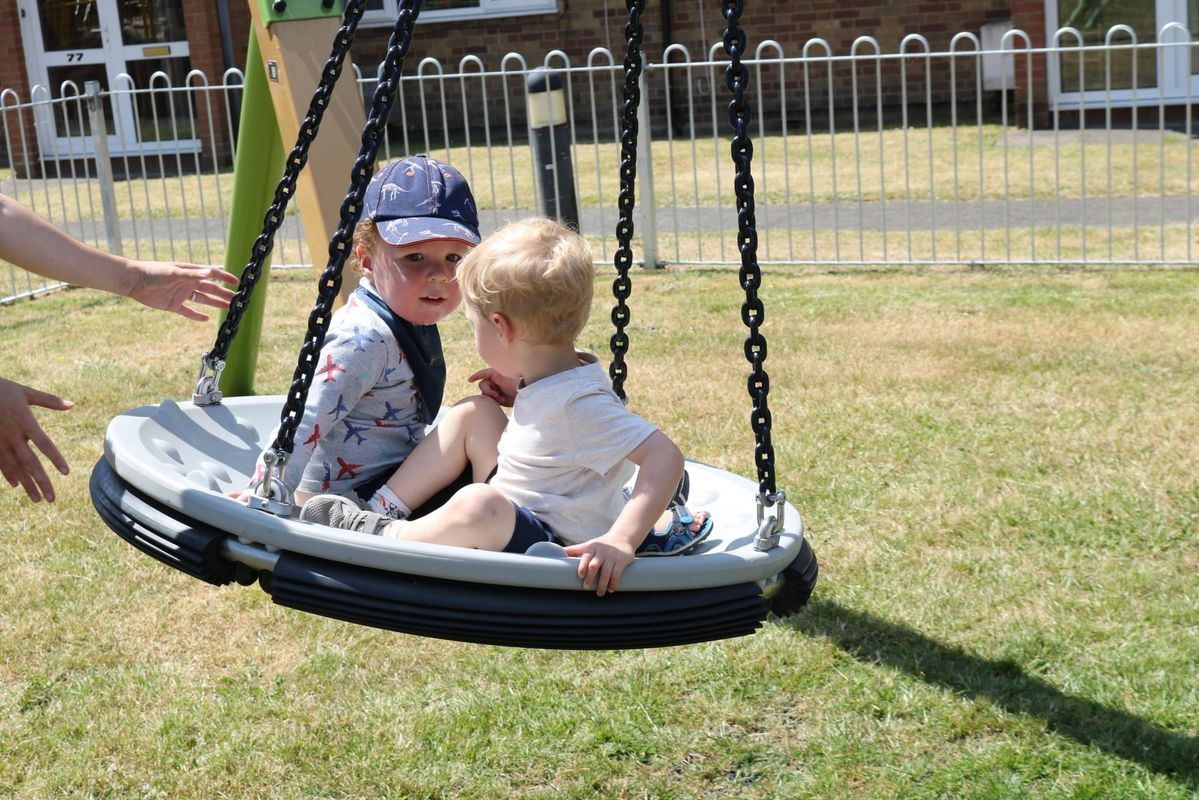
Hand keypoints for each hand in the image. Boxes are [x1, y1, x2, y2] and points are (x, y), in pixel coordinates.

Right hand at [0, 377, 73, 501]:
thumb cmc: (1, 389)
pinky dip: (9, 474)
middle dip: (41, 481)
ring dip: (27, 484)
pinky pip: (0, 463)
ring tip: (37, 499)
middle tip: (52, 498)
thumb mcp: (25, 392)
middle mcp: (12, 434)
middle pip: (30, 462)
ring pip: (15, 467)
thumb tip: (72, 405)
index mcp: (24, 421)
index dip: (55, 458)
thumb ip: (49, 401)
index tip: (66, 472)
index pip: (44, 443)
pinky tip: (17, 485)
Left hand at [126, 260, 238, 320]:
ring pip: (203, 300)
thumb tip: (210, 273)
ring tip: (229, 308)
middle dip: (224, 294)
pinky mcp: (174, 305)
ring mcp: (182, 294)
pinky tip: (206, 319)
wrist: (134, 282)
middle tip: (238, 300)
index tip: (237, 282)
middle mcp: (189, 283)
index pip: (212, 274)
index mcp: (191, 272)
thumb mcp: (174, 272)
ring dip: (216, 304)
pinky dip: (197, 316)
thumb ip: (192, 274)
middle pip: (211, 289)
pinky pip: (189, 311)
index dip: (225, 278)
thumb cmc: (154, 272)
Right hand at [468, 368, 518, 406]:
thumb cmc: (516, 386)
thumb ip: (499, 378)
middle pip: (482, 385)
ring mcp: (493, 389)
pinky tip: (502, 401)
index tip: (470, 380)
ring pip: (485, 393)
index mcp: (495, 374)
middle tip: (496, 395)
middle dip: (488, 391)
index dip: (476, 376)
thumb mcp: (507, 382)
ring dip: (492, 397)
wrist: (523, 396)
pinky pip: (488, 399)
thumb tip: (492, 375)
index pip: (483, 374)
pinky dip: (494, 401)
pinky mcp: (495, 397)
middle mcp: (493, 381)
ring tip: (501, 399)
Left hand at [563, 535, 636, 596]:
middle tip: (586, 587)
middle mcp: (602, 551)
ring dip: (602, 584)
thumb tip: (560, 552)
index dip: (582, 567)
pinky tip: (610, 589)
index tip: (580, 576)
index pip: (585, 557)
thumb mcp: (589, 544)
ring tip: (599, 593)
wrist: (622, 538)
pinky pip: (617, 573)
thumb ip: (575, 549)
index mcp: (592, 547)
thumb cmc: (601, 544)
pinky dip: (613, 583)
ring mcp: (612, 556)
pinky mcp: (622, 560)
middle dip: (590, 578)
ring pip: (606, 572)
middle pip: (594, 566)